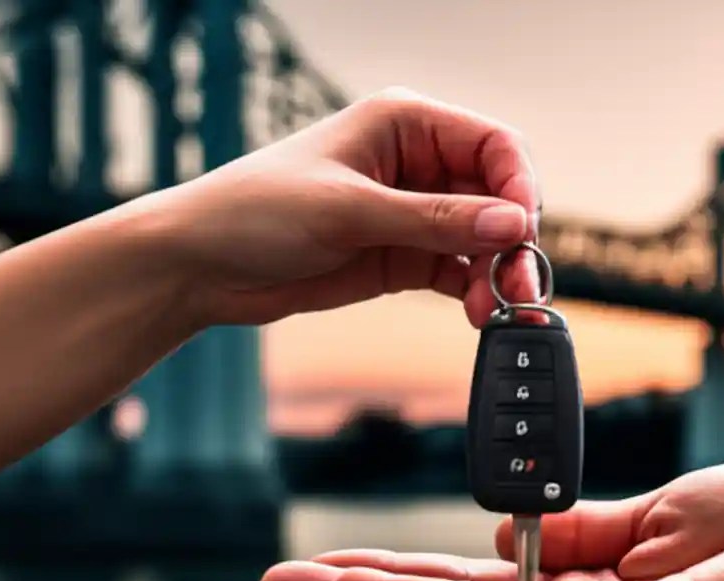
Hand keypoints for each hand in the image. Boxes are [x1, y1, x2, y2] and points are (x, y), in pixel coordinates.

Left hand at [143, 86, 542, 328]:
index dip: (519, 186)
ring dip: (499, 274)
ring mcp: (413, 213)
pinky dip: (475, 293)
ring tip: (496, 310)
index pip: (494, 145)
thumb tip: (513, 223)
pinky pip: (460, 271)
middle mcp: (417, 164)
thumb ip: (436, 219)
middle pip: (498, 197)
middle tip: (520, 287)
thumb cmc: (255, 211)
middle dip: (514, 241)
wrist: (200, 266)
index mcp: (406, 124)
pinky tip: (477, 314)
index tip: (524, 231)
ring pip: (485, 240)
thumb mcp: (349, 211)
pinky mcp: (403, 256)